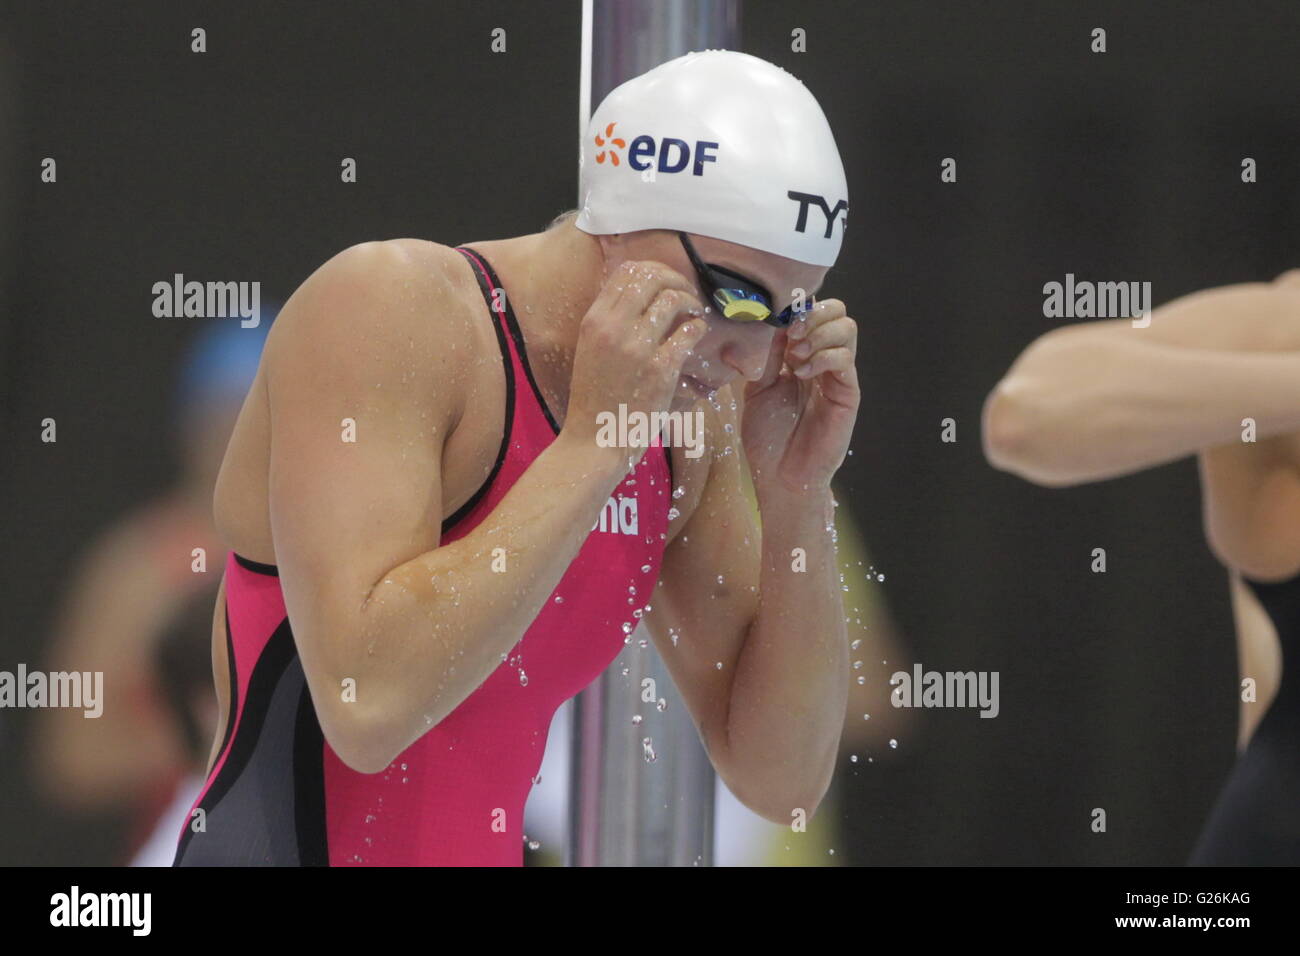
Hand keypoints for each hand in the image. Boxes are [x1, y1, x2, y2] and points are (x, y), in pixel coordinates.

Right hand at [563, 261, 707, 461]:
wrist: (593, 440)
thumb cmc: (594, 398)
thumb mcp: (590, 350)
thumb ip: (610, 322)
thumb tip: (639, 296)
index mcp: (594, 320)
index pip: (627, 271)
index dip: (654, 270)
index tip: (667, 283)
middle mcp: (613, 328)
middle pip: (652, 277)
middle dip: (676, 280)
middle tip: (687, 295)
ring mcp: (637, 348)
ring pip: (673, 299)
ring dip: (691, 301)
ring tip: (695, 314)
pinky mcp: (660, 370)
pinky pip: (688, 332)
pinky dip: (698, 327)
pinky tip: (697, 334)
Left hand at [741, 299, 859, 495]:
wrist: (780, 476)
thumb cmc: (767, 438)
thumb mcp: (757, 389)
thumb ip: (767, 356)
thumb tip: (774, 322)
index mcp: (801, 357)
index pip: (812, 314)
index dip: (798, 309)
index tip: (777, 320)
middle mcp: (823, 361)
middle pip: (838, 312)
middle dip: (813, 314)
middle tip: (791, 335)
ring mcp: (838, 376)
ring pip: (847, 328)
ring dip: (818, 334)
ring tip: (795, 358)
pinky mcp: (848, 393)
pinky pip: (845, 359)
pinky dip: (824, 356)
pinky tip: (802, 374)